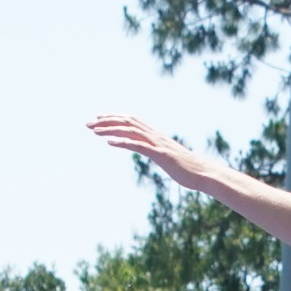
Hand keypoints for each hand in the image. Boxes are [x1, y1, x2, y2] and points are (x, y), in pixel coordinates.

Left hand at [87, 115, 221, 191]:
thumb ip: (155, 150)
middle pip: (127, 121)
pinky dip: (123, 142)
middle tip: (88, 124)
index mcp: (156, 135)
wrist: (202, 174)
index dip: (113, 117)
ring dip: (110, 129)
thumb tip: (148, 150)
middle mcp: (155, 135)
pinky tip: (110, 142)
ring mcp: (158, 144)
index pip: (131, 120)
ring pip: (130, 130)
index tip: (98, 118)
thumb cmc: (186, 168)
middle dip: (106, 121)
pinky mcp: (160, 154)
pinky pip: (139, 146)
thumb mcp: (167, 157)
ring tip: (94, 131)